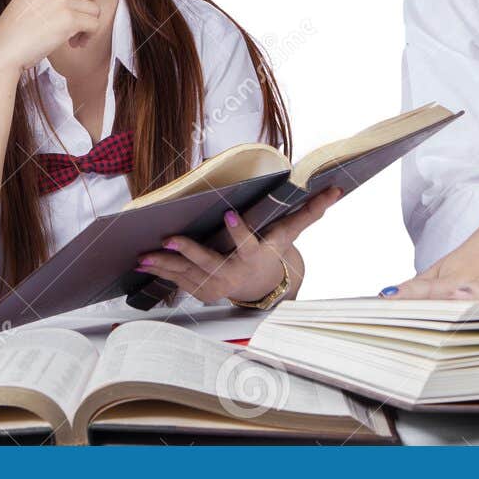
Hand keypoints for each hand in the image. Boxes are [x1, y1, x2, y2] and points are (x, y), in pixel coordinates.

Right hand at [0, 0, 100, 74]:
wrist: (3, 50)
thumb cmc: (13, 34)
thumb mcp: (25, 5)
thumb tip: (71, 6)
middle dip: (88, 8)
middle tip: (79, 26)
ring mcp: (60, 0)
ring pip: (93, 10)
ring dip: (87, 27)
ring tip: (74, 39)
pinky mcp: (68, 18)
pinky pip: (93, 25)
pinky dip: (88, 37)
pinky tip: (75, 44)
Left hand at [135, 187, 342, 303]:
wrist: (261, 285)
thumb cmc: (272, 251)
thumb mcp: (289, 233)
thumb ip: (309, 212)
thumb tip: (336, 189)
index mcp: (255, 256)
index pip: (248, 244)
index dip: (239, 232)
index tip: (228, 214)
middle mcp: (235, 274)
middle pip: (211, 264)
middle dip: (191, 253)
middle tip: (171, 240)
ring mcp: (216, 285)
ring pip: (188, 274)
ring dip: (166, 264)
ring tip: (145, 254)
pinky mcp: (201, 290)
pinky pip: (178, 281)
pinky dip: (161, 272)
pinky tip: (142, 263)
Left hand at [385, 207, 478, 304]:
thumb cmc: (478, 258)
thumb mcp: (447, 269)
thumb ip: (420, 287)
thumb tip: (386, 299)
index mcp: (452, 280)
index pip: (424, 289)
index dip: (407, 295)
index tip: (388, 300)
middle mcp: (475, 283)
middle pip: (459, 295)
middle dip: (448, 301)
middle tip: (438, 305)